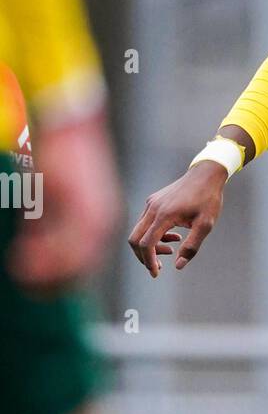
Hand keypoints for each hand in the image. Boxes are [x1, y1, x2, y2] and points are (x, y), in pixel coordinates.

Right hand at [7, 111, 120, 293]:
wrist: (70, 122)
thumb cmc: (61, 158)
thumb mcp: (55, 197)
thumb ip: (50, 224)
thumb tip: (35, 247)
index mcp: (99, 220)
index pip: (86, 261)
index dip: (63, 279)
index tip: (44, 290)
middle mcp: (100, 221)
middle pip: (81, 265)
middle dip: (54, 281)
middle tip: (31, 289)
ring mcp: (90, 214)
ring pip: (71, 258)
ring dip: (45, 271)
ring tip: (22, 275)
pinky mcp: (77, 204)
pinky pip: (61, 240)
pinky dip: (40, 254)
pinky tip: (21, 258)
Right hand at [128, 161, 226, 276]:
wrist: (206, 175)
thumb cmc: (208, 200)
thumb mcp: (205, 226)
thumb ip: (191, 247)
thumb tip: (178, 265)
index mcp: (164, 215)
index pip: (147, 243)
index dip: (149, 261)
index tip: (156, 274)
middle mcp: (153, 208)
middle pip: (135, 238)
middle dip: (144, 257)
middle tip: (160, 267)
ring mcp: (151, 204)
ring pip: (139, 231)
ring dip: (152, 246)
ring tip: (172, 250)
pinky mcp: (153, 201)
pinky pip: (146, 223)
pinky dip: (154, 235)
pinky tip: (174, 238)